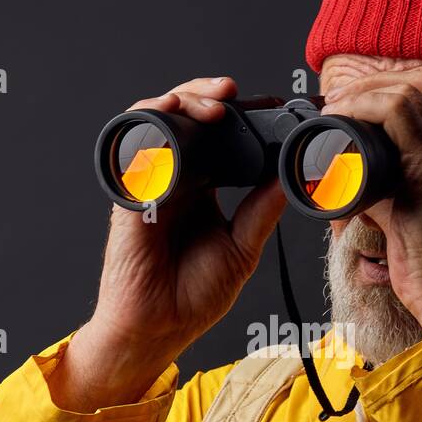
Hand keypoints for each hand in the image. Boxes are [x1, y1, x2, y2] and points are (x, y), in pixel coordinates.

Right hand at [56, 76, 286, 411]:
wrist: (158, 327)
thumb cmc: (192, 297)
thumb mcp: (242, 248)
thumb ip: (263, 210)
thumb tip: (290, 175)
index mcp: (202, 189)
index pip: (219, 138)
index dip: (241, 117)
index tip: (271, 107)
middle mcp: (176, 179)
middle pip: (190, 119)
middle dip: (212, 96)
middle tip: (240, 94)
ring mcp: (151, 180)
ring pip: (162, 118)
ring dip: (186, 99)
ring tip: (216, 102)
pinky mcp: (130, 190)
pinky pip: (135, 141)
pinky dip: (153, 118)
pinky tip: (174, 112)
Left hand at [321, 70, 421, 335]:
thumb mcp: (411, 218)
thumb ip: (387, 192)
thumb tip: (349, 179)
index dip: (403, 88)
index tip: (365, 100)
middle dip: (381, 82)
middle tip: (344, 98)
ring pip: (415, 90)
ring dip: (368, 91)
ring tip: (338, 104)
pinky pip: (399, 112)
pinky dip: (365, 106)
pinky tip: (342, 114)